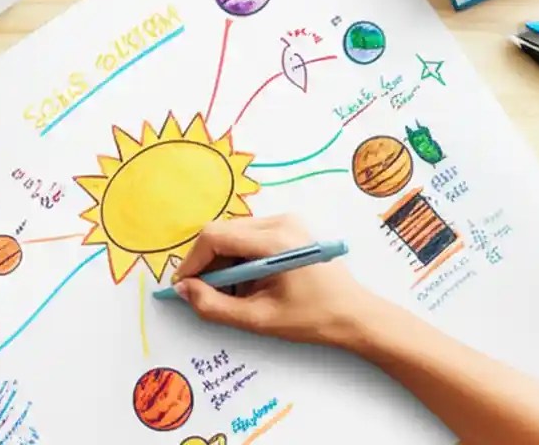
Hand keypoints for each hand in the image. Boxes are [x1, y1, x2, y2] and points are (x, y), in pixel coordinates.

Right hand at [172, 216, 382, 348]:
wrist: (355, 314)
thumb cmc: (312, 318)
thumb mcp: (259, 319)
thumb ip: (214, 306)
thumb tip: (183, 290)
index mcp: (275, 241)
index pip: (215, 236)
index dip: (192, 261)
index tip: (184, 287)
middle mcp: (280, 221)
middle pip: (222, 232)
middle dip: (207, 263)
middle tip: (207, 294)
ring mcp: (286, 220)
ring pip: (233, 233)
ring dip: (223, 261)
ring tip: (234, 292)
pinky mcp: (289, 226)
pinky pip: (248, 235)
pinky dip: (239, 258)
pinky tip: (249, 282)